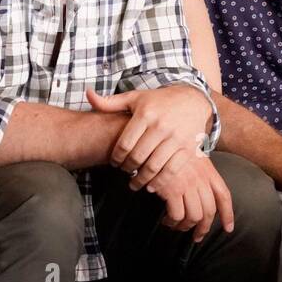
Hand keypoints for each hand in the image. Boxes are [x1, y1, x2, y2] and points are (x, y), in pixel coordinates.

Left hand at [88, 85, 212, 189]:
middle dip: (128, 169)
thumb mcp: (135, 98)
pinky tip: (152, 186)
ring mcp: (176, 138)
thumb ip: (110, 102)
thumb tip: (88, 95)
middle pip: (138, 157)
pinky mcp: (188, 148)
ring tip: (134, 184)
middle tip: (124, 172)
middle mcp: (161, 126)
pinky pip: (172, 170)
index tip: (114, 163)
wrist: (193, 100)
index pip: (125, 143)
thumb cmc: (159, 101)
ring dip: (141, 179)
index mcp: (145, 114)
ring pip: (154, 166)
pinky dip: (160, 182)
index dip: (116, 158)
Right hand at [142, 154, 233, 242]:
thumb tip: (198, 194)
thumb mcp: (188, 156)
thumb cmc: (166, 150)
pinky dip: (172, 222)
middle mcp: (200, 178)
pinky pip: (177, 215)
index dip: (227, 214)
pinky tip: (166, 220)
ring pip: (194, 216)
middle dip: (204, 228)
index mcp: (207, 170)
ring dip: (185, 226)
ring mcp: (187, 184)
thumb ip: (197, 172)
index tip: (228, 228)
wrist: (150, 142)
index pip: (223, 195)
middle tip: (197, 236)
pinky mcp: (172, 190)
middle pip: (209, 211)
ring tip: (176, 226)